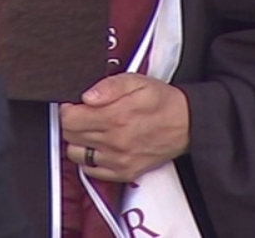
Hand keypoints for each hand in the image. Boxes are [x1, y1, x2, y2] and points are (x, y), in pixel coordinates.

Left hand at [59, 74, 189, 182]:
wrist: (187, 124)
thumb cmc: (162, 102)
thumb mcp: (137, 81)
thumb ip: (109, 86)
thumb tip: (87, 96)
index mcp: (115, 116)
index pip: (69, 119)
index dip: (68, 108)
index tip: (74, 104)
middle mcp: (114, 141)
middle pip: (70, 135)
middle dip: (71, 122)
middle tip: (82, 114)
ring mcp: (118, 160)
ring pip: (76, 154)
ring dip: (77, 141)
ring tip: (90, 130)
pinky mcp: (124, 172)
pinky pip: (91, 171)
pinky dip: (89, 159)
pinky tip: (98, 146)